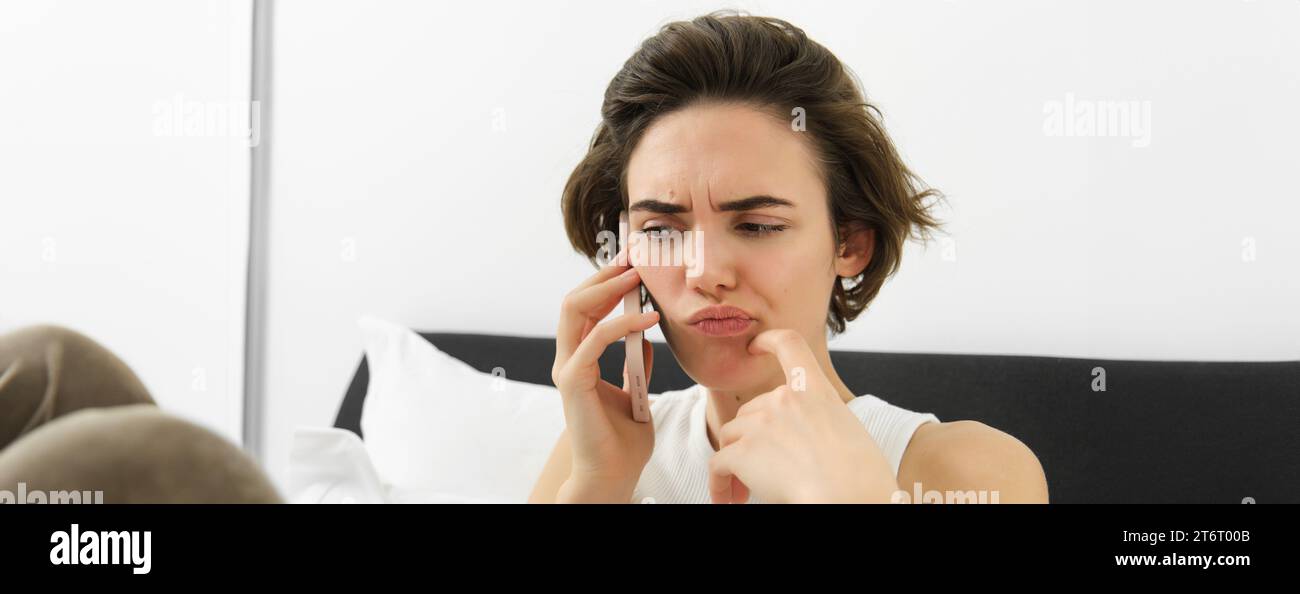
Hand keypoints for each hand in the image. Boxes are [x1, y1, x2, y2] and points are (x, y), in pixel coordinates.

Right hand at [552, 247, 657, 489]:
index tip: (632, 263)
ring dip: (607, 288)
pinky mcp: (574, 381)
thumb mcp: (637, 392)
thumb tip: (646, 339)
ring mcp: (568, 369)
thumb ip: (636, 365)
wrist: (614, 474)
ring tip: (637, 277)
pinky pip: (596, 340)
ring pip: (575, 310)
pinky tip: (649, 319)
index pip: (586, 309)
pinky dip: (623, 324)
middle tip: (633, 258)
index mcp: (580, 360)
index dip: (607, 283)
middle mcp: (569, 360)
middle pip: (574, 301)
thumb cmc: (624, 441)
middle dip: (604, 275)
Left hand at [707, 329, 898, 503]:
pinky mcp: (743, 452)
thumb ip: (820, 423)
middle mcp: (784, 399)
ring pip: (730, 438)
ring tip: (744, 493)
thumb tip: (804, 442)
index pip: (790, 345)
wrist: (848, 495)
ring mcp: (761, 423)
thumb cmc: (861, 478)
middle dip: (750, 441)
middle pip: (750, 412)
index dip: (768, 341)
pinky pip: (718, 465)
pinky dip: (719, 483)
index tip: (754, 344)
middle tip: (760, 473)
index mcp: (816, 391)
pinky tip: (729, 500)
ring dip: (734, 464)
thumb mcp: (850, 433)